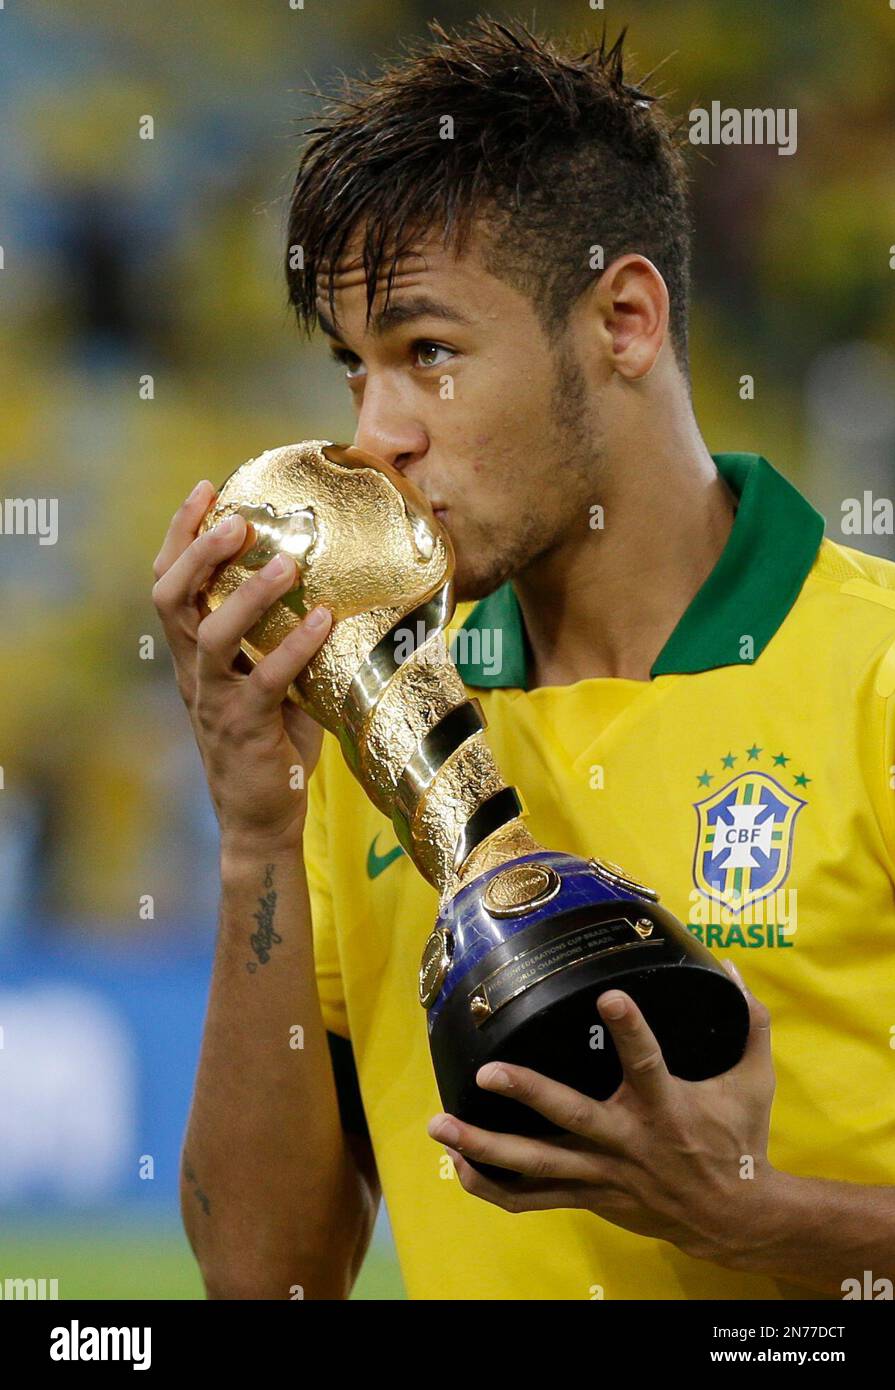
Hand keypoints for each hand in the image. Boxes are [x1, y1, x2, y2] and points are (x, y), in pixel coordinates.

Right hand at [152, 480, 332, 852]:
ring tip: (287, 565)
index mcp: (194, 653)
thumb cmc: (274, 742)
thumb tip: (346, 586)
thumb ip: (292, 638)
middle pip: (171, 598)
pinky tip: (322, 621)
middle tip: (238, 520)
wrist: (261, 818)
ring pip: (209, 636)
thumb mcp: (278, 679)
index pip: (170, 583)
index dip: (181, 535)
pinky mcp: (244, 728)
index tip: (207, 490)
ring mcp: (214, 699)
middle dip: (198, 552)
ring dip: (247, 595)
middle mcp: (194, 670)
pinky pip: (264, 682)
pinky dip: (294, 649)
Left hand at [428, 963, 779, 1265]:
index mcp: (668, 1108)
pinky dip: (491, 1186)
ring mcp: (604, 1174)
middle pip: (571, 1118)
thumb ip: (748, 1023)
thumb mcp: (755, 1082)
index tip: (607, 996)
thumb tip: (728, 966)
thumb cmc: (742, 1143)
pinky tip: (459, 1164)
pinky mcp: (590, 1197)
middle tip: (489, 1071)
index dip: (629, 1030)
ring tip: (440, 1125)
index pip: (647, 1062)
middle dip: (528, 1093)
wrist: (735, 1221)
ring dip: (484, 1146)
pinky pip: (530, 1199)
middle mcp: (629, 1142)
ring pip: (536, 1166)